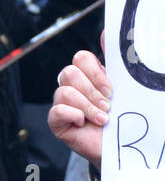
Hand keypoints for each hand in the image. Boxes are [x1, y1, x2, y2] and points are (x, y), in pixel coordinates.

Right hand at [47, 39, 110, 169]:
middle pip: (69, 72)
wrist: (121, 147)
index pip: (81, 58)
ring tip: (101, 118)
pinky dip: (73, 115)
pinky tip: (83, 124)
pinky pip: (56, 110)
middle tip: (107, 105)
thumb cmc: (123, 117)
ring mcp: (63, 104)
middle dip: (92, 91)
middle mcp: (74, 87)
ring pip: (64, 91)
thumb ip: (117, 60)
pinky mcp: (57, 121)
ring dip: (87, 106)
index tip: (111, 88)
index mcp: (90, 75)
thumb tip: (108, 32)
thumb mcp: (124, 86)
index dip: (95, 72)